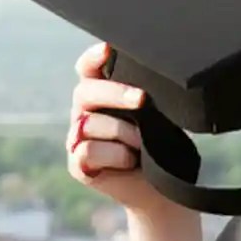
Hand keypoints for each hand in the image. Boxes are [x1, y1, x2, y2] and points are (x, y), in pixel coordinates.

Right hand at [67, 42, 192, 219]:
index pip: (89, 68)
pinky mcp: (77, 164)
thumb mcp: (160, 117)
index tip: (108, 50)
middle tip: (142, 100)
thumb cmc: (162, 148)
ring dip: (125, 133)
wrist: (163, 191)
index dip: (94, 58)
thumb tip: (159, 79)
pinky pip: (89, 150)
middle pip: (86, 91)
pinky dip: (115, 155)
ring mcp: (77, 138)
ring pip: (91, 123)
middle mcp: (85, 113)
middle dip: (116, 93)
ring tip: (143, 145)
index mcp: (103, 95)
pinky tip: (130, 161)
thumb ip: (148, 98)